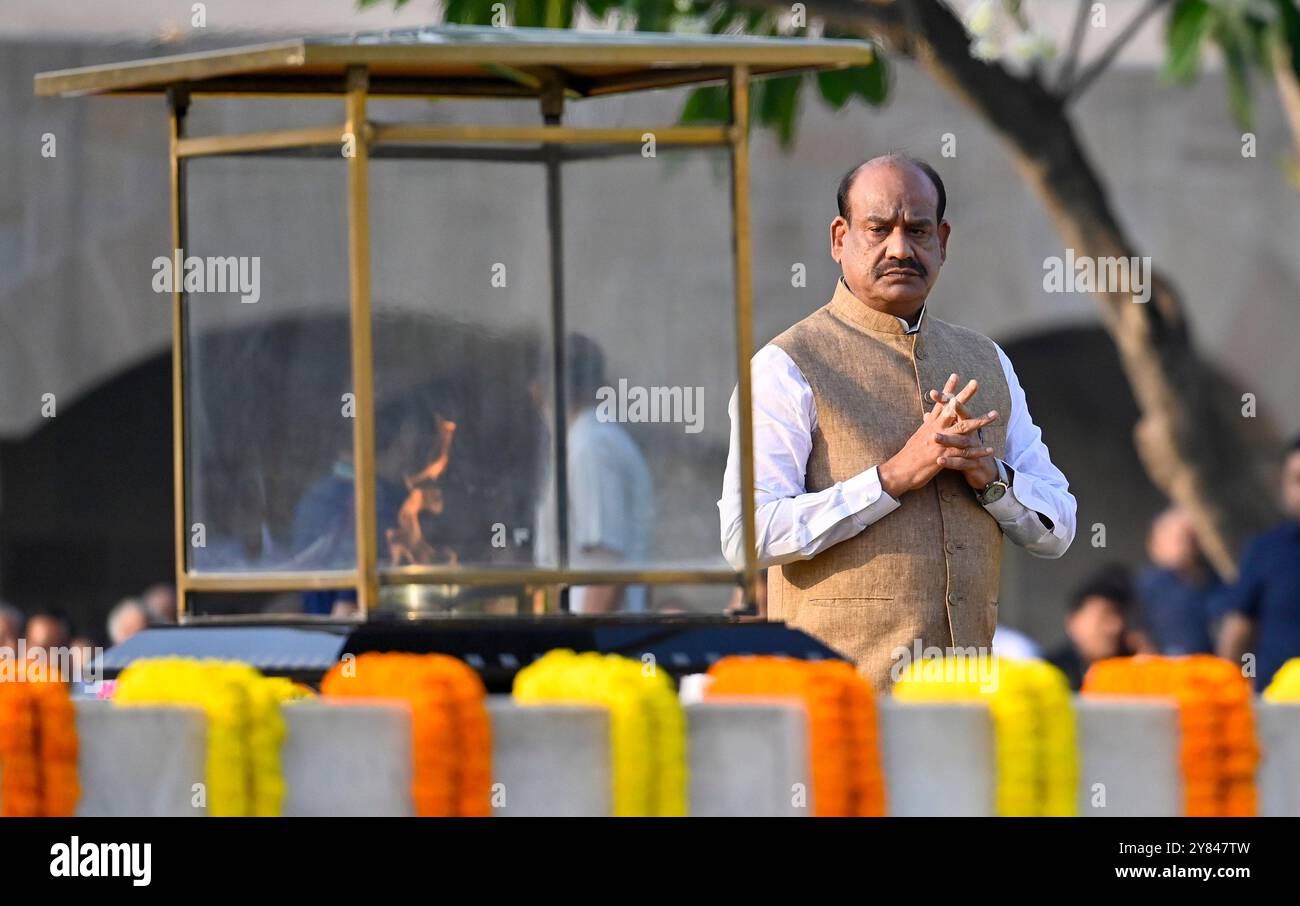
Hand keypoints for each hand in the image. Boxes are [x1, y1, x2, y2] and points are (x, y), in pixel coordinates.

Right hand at [880, 375, 997, 496]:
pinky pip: (965, 452)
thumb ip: (926, 426)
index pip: (940, 403)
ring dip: (980, 421)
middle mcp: (935, 429)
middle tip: (975, 382)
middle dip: (964, 396)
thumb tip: (928, 416)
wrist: (900, 471)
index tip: (955, 376)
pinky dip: (978, 451)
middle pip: (952, 409)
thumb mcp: (917, 437)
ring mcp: (940, 441)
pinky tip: (989, 450)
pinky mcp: (944, 456)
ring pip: (963, 428)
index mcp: (930, 425)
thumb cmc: (908, 455)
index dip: (948, 389)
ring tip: (994, 414)